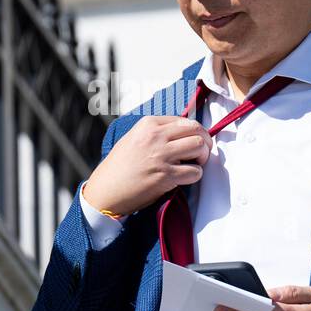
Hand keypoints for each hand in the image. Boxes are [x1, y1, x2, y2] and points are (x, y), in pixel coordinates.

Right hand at [82, 116, 214, 217]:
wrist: (106, 189)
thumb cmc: (119, 166)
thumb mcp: (133, 138)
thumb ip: (156, 132)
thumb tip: (181, 133)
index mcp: (148, 124)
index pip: (185, 120)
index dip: (195, 131)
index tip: (195, 140)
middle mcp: (155, 136)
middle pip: (196, 130)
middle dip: (205, 141)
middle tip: (202, 151)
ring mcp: (161, 156)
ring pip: (199, 147)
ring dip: (202, 157)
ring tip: (194, 163)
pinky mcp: (166, 176)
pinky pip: (195, 172)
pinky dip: (195, 175)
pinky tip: (186, 177)